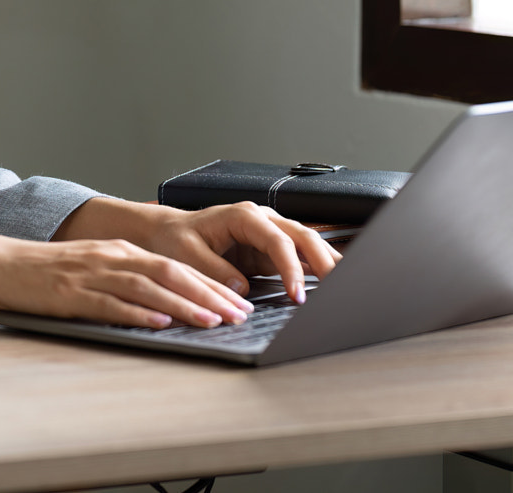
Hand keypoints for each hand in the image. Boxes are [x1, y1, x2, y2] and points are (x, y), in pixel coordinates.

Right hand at [0, 229, 254, 329]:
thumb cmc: (45, 271)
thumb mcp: (92, 267)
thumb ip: (126, 280)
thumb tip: (166, 306)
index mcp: (120, 251)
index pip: (176, 266)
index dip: (210, 284)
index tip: (238, 302)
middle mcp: (111, 258)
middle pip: (170, 273)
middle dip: (209, 294)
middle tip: (239, 313)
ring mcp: (91, 274)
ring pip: (147, 288)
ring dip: (184, 305)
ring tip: (212, 321)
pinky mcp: (71, 294)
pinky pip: (111, 304)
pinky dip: (138, 314)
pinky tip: (159, 324)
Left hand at [54, 197, 341, 305]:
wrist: (165, 233)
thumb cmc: (173, 240)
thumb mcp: (186, 255)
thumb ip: (214, 271)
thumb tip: (241, 288)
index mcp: (242, 216)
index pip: (277, 241)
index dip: (290, 268)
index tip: (297, 296)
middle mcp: (261, 219)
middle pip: (302, 236)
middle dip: (323, 262)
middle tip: (340, 291)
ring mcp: (269, 232)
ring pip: (307, 244)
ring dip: (327, 265)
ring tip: (347, 289)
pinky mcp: (270, 249)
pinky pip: (299, 257)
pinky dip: (316, 271)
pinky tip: (332, 286)